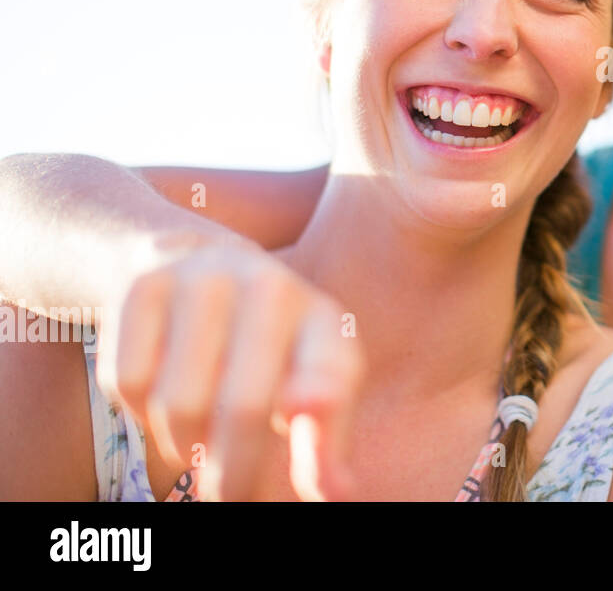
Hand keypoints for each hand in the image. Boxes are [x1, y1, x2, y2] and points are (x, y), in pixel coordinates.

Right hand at [93, 235, 364, 500]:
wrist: (200, 260)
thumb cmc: (271, 345)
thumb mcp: (309, 380)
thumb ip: (324, 439)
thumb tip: (337, 494)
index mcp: (323, 319)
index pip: (329, 368)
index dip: (319, 400)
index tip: (300, 417)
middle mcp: (270, 288)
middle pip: (244, 409)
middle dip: (234, 476)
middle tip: (229, 500)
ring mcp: (204, 280)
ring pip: (177, 405)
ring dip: (182, 445)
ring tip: (197, 434)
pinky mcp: (143, 285)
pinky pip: (127, 383)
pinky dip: (138, 412)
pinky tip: (161, 389)